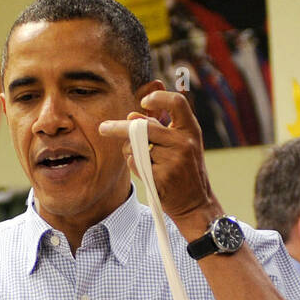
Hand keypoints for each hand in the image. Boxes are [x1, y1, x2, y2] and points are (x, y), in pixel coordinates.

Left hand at [99, 91, 218, 236]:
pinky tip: (147, 172)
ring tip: (145, 161)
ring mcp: (174, 160)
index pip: (177, 102)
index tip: (144, 102)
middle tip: (103, 128)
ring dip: (131, 151)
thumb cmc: (185, 170)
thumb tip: (131, 116)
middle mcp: (184, 142)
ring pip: (136, 146)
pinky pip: (134, 163)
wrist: (196, 203)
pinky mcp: (162, 177)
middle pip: (145, 127)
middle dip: (119, 127)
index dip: (158, 97)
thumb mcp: (179, 145)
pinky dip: (134, 165)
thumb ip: (158, 128)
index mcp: (191, 130)